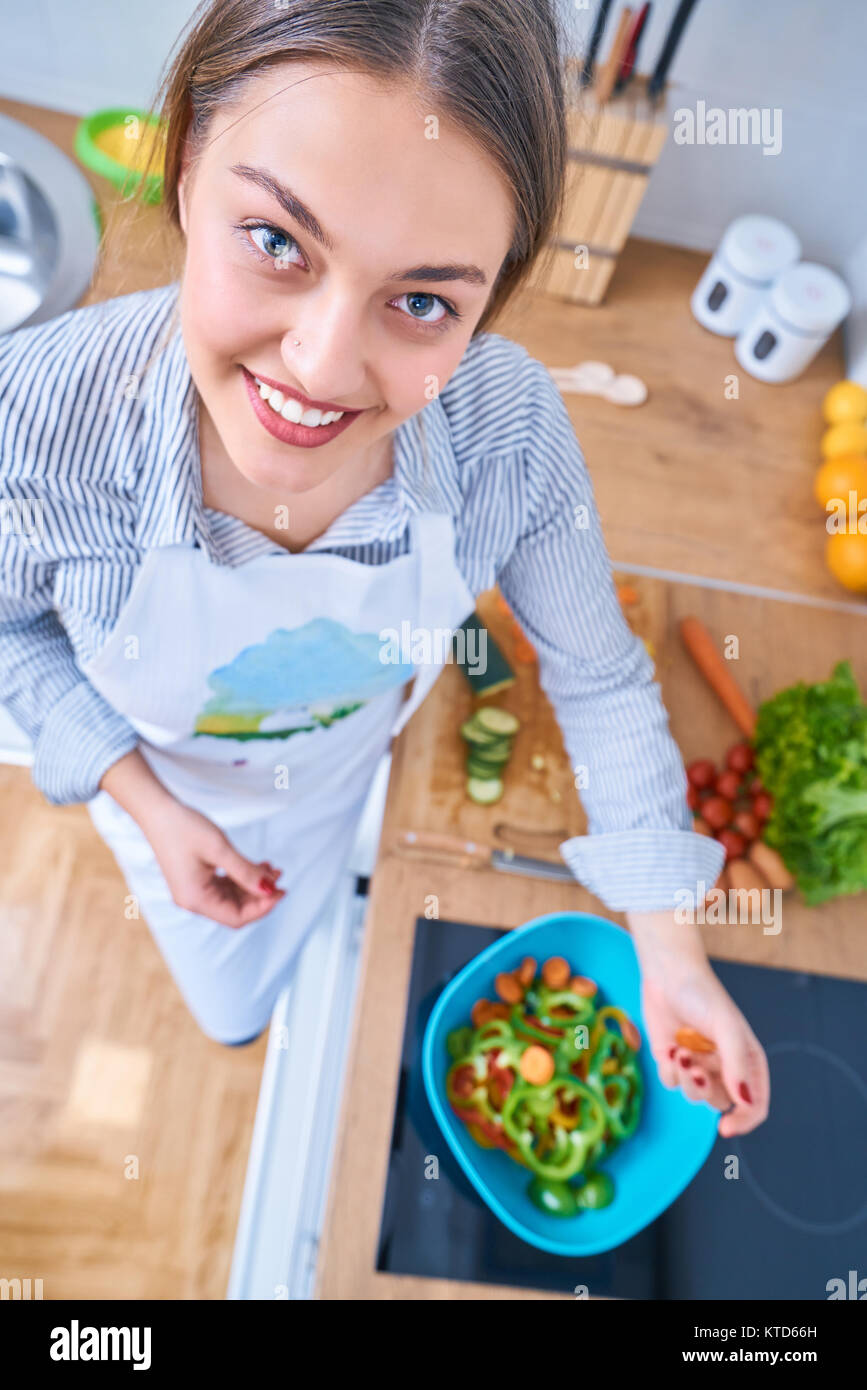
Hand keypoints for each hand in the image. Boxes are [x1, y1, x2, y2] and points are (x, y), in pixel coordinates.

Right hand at [141, 798, 285, 928]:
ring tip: (271, 867)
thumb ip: (245, 872)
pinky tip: (256, 865)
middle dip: (260, 894)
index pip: (236, 917)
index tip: (281, 890)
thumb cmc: (184, 827)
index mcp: (196, 899)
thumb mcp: (220, 849)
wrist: (157, 811)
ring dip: (252, 885)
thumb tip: (269, 890)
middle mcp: (193, 900)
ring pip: (232, 897)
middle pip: (235, 909)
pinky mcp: (194, 880)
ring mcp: (193, 891)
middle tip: (279, 876)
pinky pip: (223, 886)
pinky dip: (241, 878)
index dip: (262, 907)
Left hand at [640, 965, 769, 1135]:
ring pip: (694, 1095)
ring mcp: (699, 1065)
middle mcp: (725, 1067)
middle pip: (720, 1102)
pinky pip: (671, 1083)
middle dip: (704, 1088)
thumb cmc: (703, 995)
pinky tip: (670, 1047)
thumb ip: (737, 1065)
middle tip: (694, 1065)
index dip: (743, 1120)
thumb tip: (745, 1102)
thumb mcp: (726, 1027)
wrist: (667, 975)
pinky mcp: (673, 1061)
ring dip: (685, 1077)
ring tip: (681, 1051)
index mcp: (748, 1061)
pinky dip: (669, 1069)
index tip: (725, 1127)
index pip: (754, 1105)